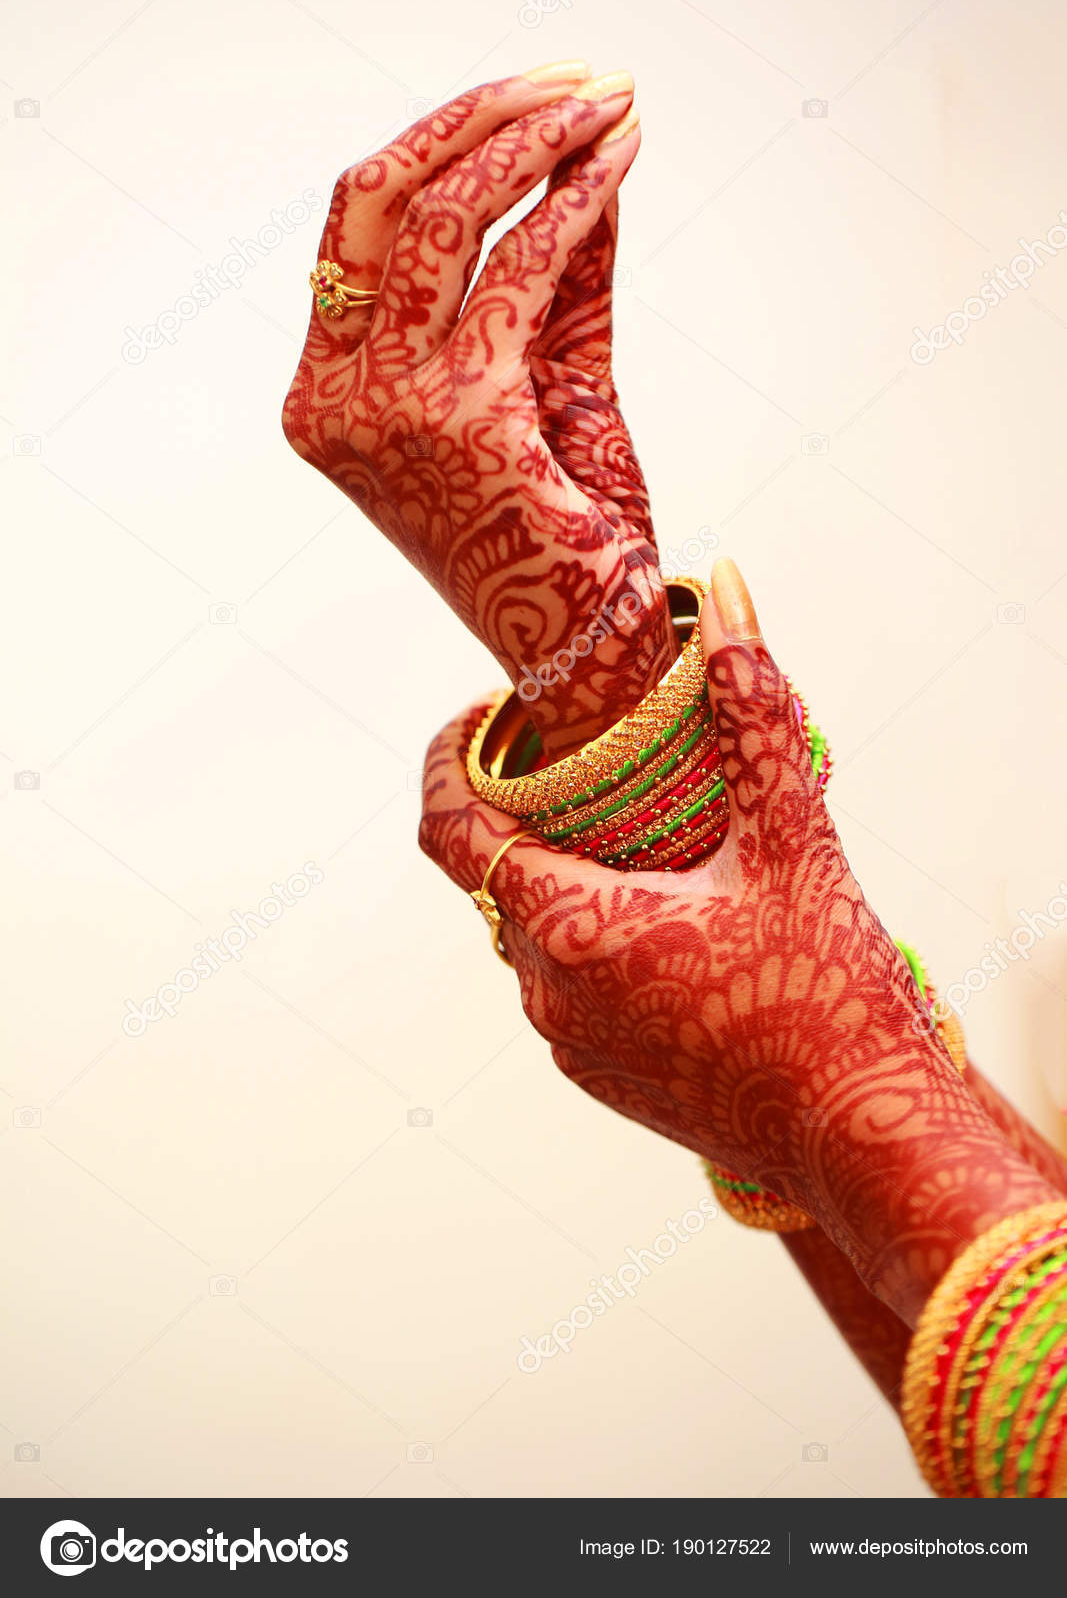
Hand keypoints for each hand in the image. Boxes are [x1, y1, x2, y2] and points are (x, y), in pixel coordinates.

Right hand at [282, 66, 675, 756]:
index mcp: (329, 390)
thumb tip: (583, 154)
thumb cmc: (564, 524)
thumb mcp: (550, 375)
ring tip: (612, 106)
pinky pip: (515, 273)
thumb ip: (554, 272)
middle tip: (580, 79)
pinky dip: (574, 206)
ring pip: (445, 220)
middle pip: (384, 198)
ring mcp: (382, 411)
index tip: (535, 95)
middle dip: (488, 118)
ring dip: (538, 144)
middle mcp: (335, 398)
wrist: (588, 645)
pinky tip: (619, 166)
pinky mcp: (455, 420)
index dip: (443, 139)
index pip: (361, 223)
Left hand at [420, 557, 1056, 1319]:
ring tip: (639, 833)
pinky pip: (560, 982)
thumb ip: (751, 709)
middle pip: (492, 873)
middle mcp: (546, 989)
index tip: (484, 714)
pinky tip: (666, 916)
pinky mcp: (596, 1075)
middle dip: (521, 807)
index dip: (449, 758)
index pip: (449, 828)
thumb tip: (723, 596)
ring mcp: (566, 1041)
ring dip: (561, 872)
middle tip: (584, 755)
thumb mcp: (792, 837)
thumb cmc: (828, 991)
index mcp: (572, 925)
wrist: (861, 1135)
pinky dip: (586, 932)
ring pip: (527, 929)